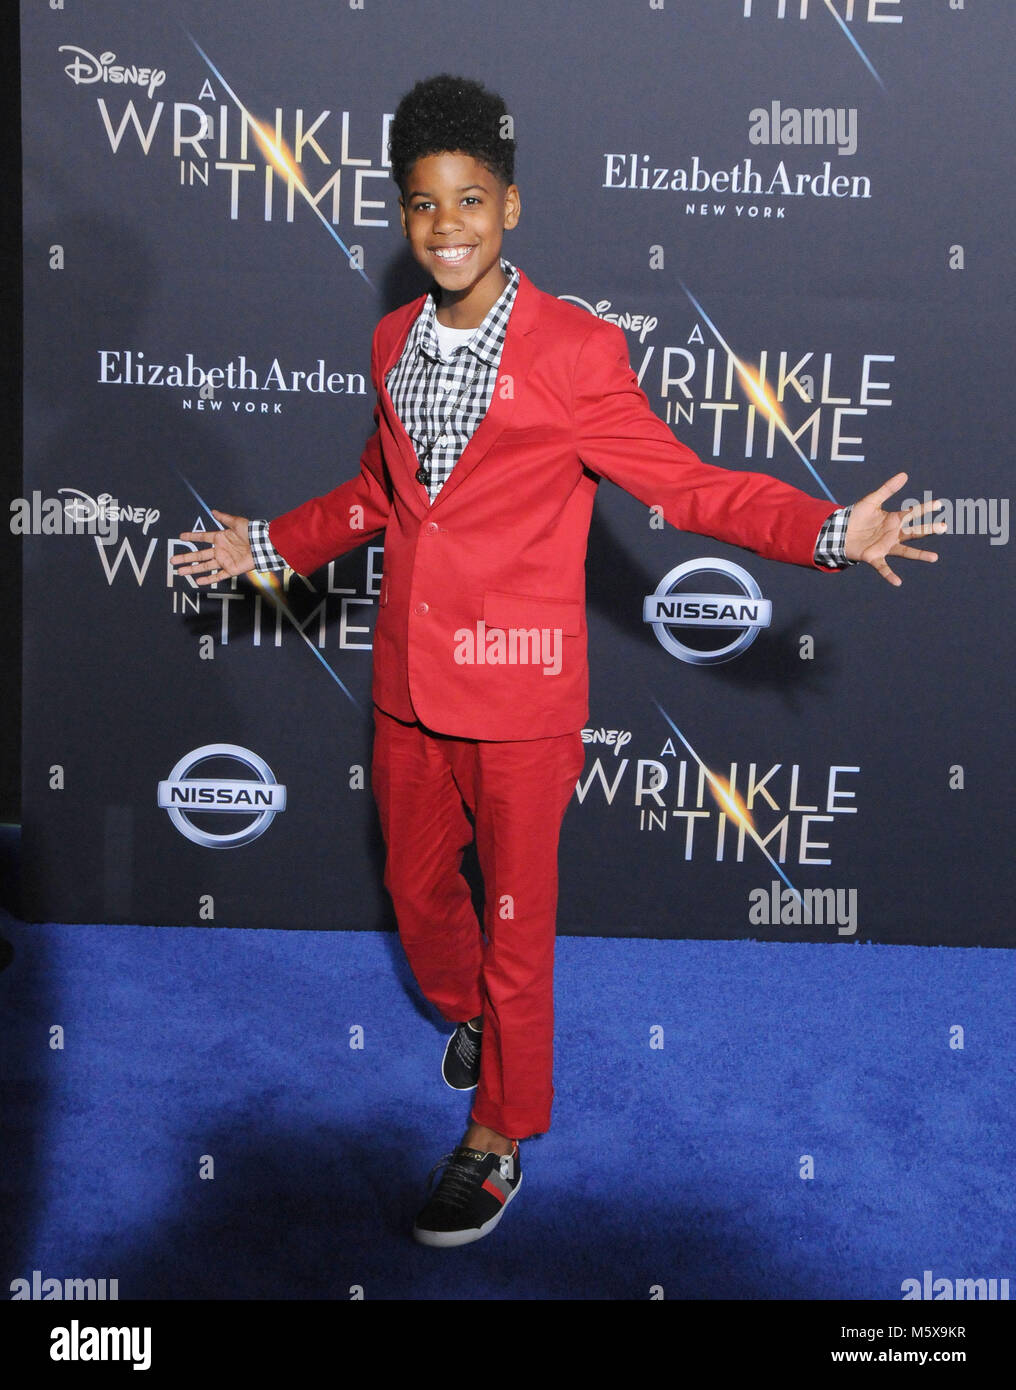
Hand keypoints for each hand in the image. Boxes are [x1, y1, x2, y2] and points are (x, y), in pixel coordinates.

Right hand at [171, 510, 254, 585]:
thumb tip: (213, 511)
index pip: (202, 537)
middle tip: (172, 560)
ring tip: (180, 572)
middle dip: (185, 557)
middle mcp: (220, 550)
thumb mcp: (236, 522)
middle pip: (199, 554)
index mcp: (220, 538)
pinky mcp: (230, 569)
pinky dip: (208, 578)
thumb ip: (224, 518)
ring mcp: (224, 560)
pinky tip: (198, 581)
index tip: (181, 537)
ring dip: (192, 569)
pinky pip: (217, 575)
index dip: (192, 537)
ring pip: (204, 566)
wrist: (262, 545)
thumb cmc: (251, 532)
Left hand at [844, 472, 945, 586]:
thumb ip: (887, 489)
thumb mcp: (872, 500)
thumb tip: (905, 474)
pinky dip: (890, 575)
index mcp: (895, 520)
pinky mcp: (874, 556)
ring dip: (920, 555)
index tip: (940, 503)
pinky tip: (898, 582)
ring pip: (906, 552)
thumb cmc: (857, 516)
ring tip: (934, 557)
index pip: (914, 513)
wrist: (840, 531)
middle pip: (915, 532)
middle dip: (929, 529)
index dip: (926, 508)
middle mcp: (894, 534)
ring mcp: (886, 546)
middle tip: (944, 527)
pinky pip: (883, 567)